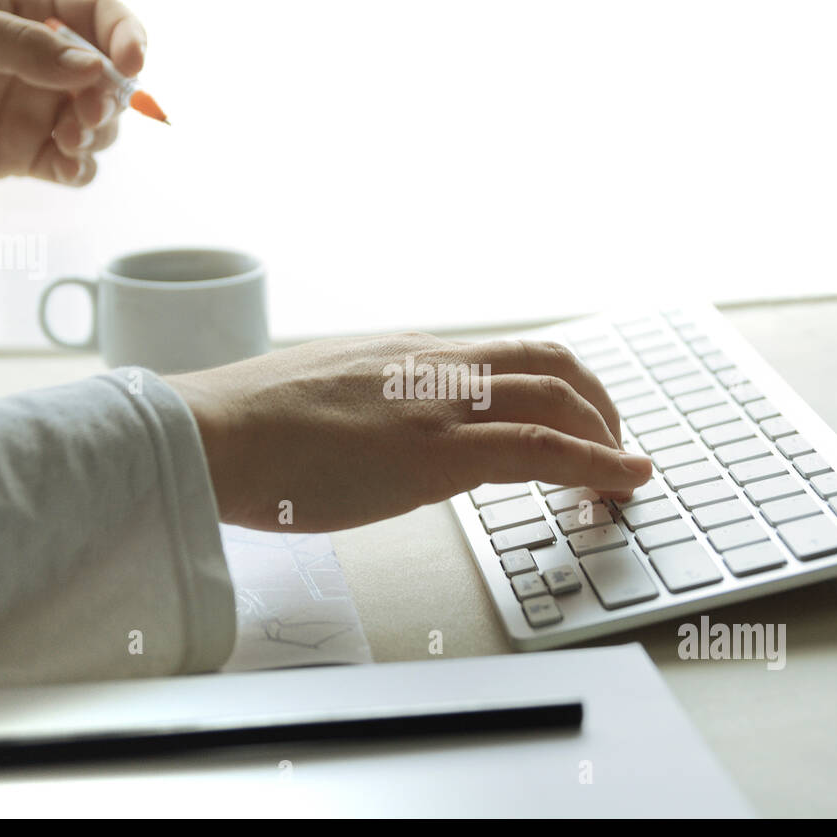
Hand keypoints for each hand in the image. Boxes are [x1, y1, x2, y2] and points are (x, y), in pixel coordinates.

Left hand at [0, 0, 145, 196]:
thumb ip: (23, 48)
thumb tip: (90, 70)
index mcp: (25, 14)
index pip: (98, 17)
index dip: (126, 37)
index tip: (132, 65)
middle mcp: (39, 62)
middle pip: (108, 78)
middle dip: (111, 98)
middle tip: (85, 116)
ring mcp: (33, 110)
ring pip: (100, 125)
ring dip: (99, 135)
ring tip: (68, 141)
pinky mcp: (23, 156)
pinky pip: (75, 167)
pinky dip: (82, 170)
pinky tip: (64, 167)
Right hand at [165, 333, 653, 531]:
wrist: (211, 433)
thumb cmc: (249, 426)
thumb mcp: (323, 398)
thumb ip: (367, 406)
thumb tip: (379, 432)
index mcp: (408, 353)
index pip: (506, 354)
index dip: (558, 384)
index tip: (577, 417)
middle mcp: (435, 365)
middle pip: (551, 364)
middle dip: (599, 404)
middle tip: (615, 445)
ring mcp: (440, 404)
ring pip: (559, 400)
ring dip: (608, 438)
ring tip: (625, 476)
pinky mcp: (437, 451)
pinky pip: (543, 449)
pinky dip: (599, 464)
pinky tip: (626, 482)